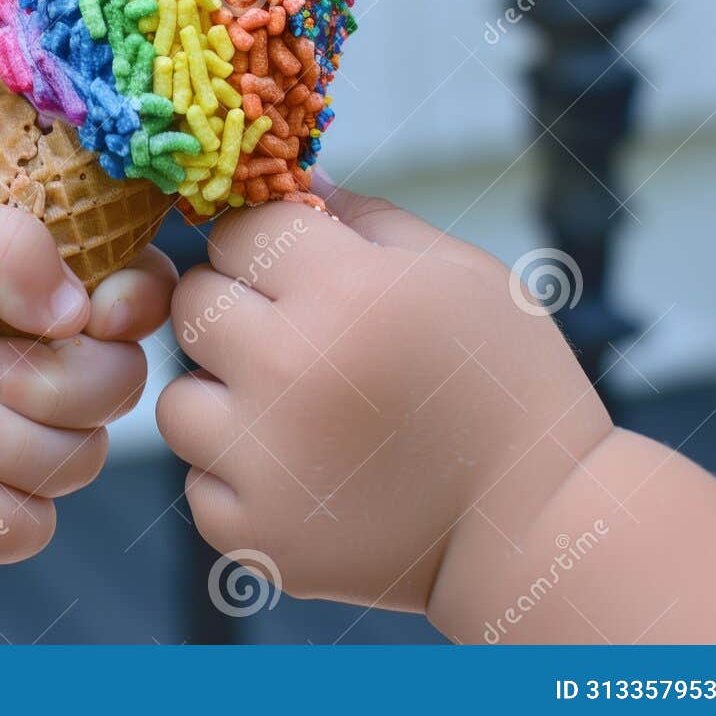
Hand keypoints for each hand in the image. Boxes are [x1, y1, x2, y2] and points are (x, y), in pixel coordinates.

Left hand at [0, 196, 176, 563]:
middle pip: (117, 375)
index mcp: (2, 268)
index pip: (123, 274)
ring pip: (83, 455)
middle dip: (43, 384)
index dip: (130, 299)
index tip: (95, 312)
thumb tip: (80, 305)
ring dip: (4, 445)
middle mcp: (15, 344)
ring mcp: (1, 427)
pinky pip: (37, 524)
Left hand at [156, 176, 609, 611]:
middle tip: (294, 336)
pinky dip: (239, 477)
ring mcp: (264, 461)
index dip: (267, 244)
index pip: (238, 231)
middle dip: (234, 309)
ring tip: (295, 410)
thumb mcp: (459, 272)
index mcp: (342, 291)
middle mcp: (287, 370)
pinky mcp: (254, 536)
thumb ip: (364, 218)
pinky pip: (199, 482)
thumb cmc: (507, 384)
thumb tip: (290, 179)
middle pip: (193, 303)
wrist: (536, 527)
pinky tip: (306, 472)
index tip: (300, 269)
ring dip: (223, 397)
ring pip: (179, 398)